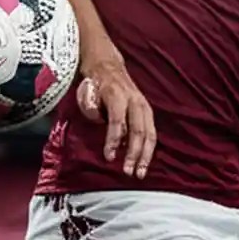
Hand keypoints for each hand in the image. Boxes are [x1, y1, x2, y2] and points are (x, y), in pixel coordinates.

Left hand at [76, 60, 155, 178]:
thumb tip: (97, 119)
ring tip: (139, 173)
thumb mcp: (86, 90)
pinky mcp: (147, 112)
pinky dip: (148, 149)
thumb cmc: (95, 83)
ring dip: (145, 155)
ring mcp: (143, 106)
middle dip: (134, 153)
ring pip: (150, 133)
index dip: (113, 140)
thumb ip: (90, 106)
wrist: (108, 66)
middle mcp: (134, 100)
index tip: (109, 157)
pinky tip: (143, 163)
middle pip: (138, 130)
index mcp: (117, 94)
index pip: (118, 120)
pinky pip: (151, 133)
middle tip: (127, 171)